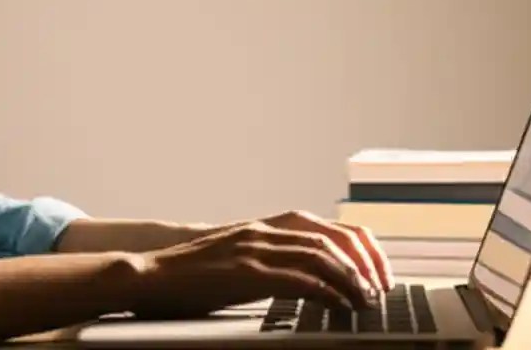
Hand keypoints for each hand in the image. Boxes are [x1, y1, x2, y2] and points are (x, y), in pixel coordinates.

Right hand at [128, 219, 381, 318]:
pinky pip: (297, 277)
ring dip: (350, 279)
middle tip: (380, 289)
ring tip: (364, 301)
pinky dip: (325, 290)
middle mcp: (263, 231)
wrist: (150, 275)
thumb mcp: (238, 259)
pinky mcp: (245, 272)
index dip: (360, 247)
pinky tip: (338, 305)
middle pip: (332, 237)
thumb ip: (271, 260)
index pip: (328, 226)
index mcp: (264, 226)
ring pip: (320, 254)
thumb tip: (313, 280)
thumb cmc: (192, 274)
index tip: (378, 272)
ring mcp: (254, 249)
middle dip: (364, 263)